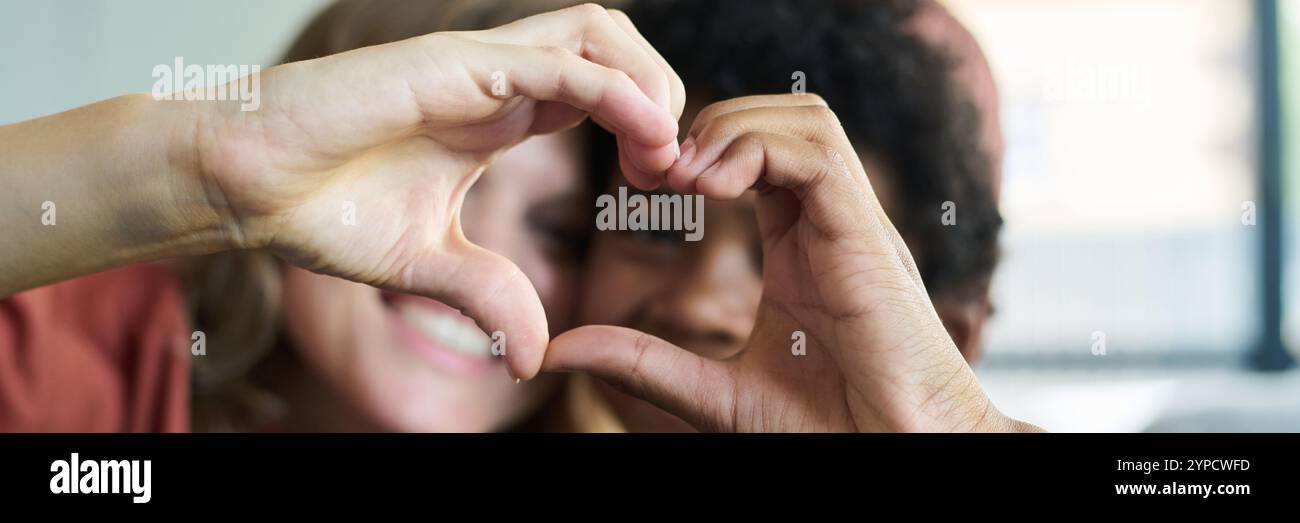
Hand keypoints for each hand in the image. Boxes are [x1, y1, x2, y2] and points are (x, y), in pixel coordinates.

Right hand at [193, 4, 683, 378]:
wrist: (246, 185)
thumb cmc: (322, 208)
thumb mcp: (431, 264)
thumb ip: (489, 295)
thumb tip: (533, 358)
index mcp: (502, 114)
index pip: (603, 90)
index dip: (647, 128)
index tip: (659, 186)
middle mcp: (499, 79)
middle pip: (615, 46)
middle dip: (665, 97)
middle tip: (671, 170)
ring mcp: (478, 66)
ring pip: (599, 33)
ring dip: (651, 84)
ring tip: (662, 152)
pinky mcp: (454, 66)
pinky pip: (558, 62)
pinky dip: (614, 91)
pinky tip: (643, 133)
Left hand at [543, 95, 1035, 431]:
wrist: (897, 456)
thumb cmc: (831, 431)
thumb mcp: (712, 393)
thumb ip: (643, 363)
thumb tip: (561, 351)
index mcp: (800, 245)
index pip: (756, 153)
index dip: (698, 150)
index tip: (645, 187)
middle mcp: (829, 224)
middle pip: (780, 118)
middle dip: (711, 125)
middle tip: (656, 174)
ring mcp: (852, 225)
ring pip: (804, 119)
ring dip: (734, 130)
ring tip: (685, 181)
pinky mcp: (868, 237)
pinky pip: (820, 153)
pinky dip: (760, 150)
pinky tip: (713, 191)